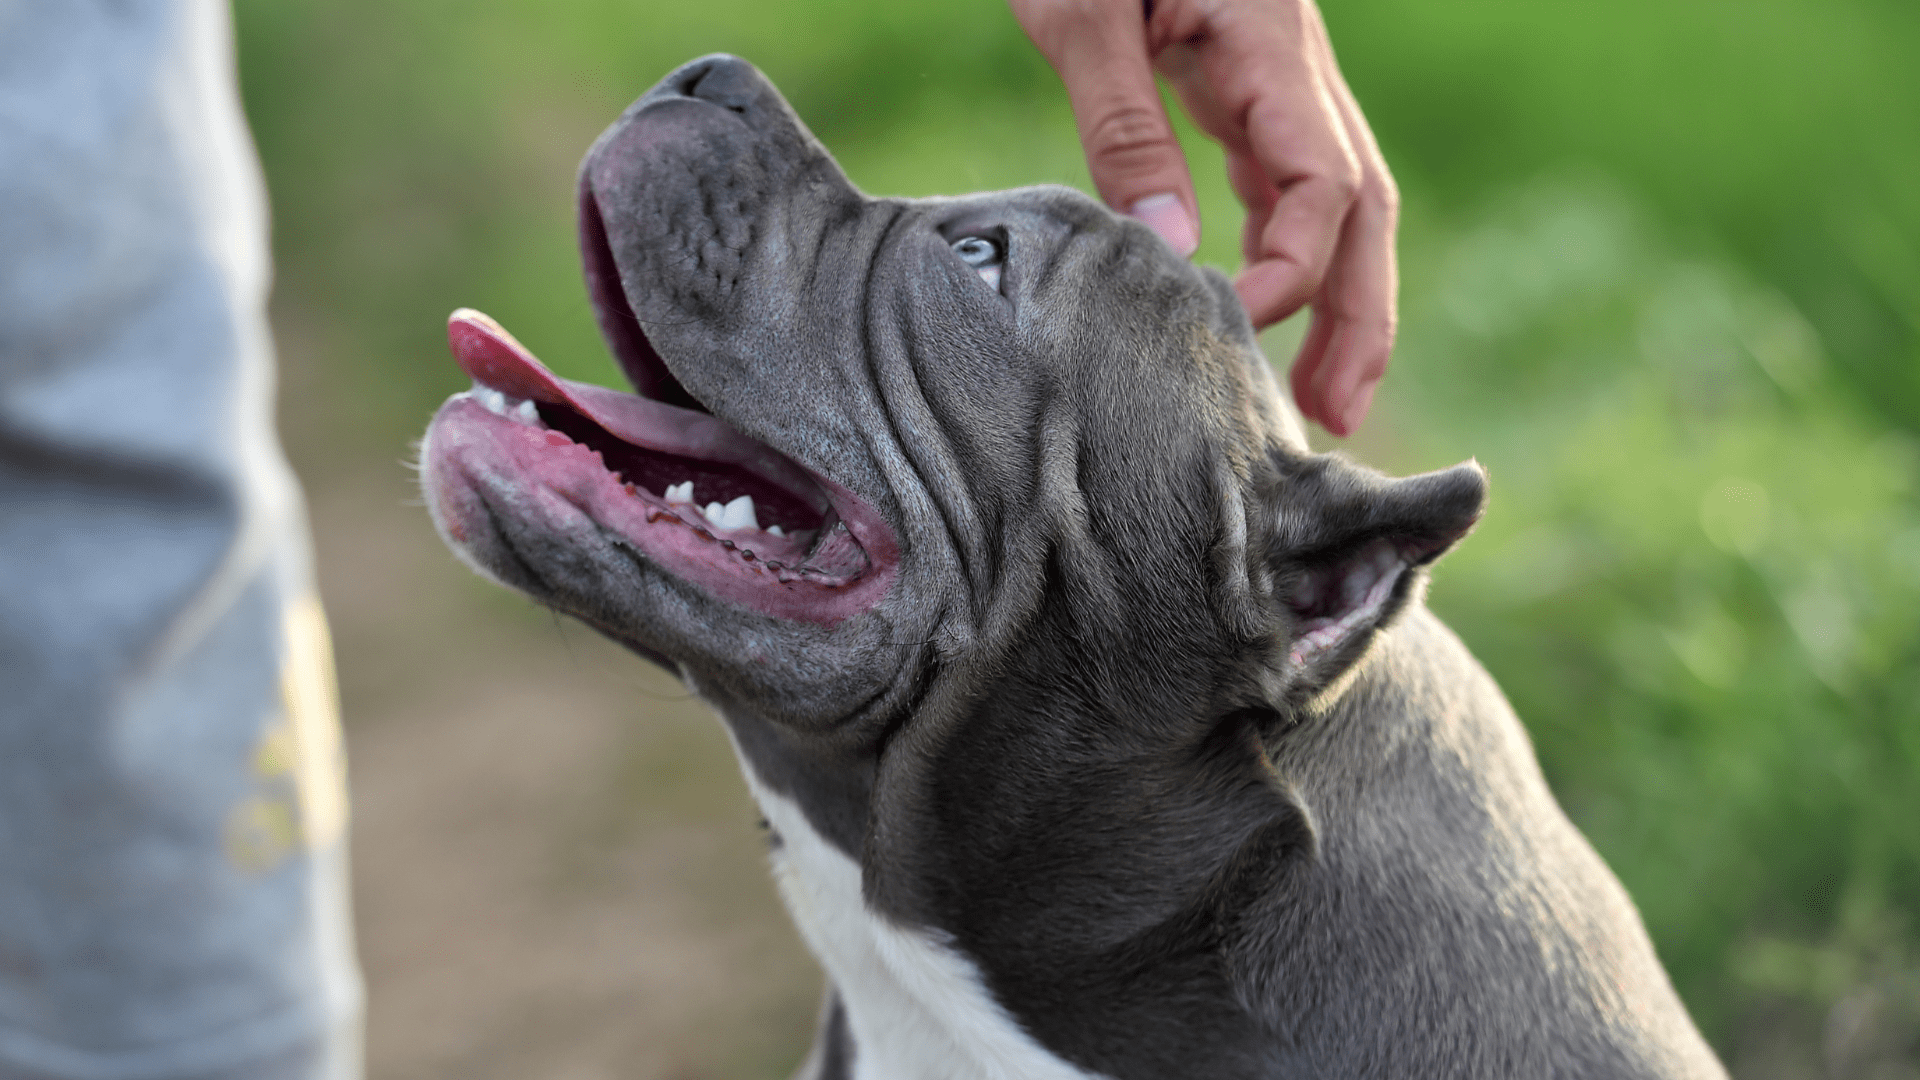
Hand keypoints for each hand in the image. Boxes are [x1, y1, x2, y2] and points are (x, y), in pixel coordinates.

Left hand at [1010, 0, 1397, 436]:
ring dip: (1338, 292)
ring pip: (1337, 196)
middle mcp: (1291, 62)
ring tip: (1321, 392)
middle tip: (1338, 416)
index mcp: (1270, 41)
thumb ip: (1122, 123)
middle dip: (1362, 312)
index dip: (1290, 270)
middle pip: (1363, 204)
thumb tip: (1167, 247)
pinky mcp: (1240, 78)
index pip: (1322, 184)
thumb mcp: (1081, 9)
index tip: (1223, 323)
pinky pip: (1286, 175)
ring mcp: (1274, 72)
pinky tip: (1258, 302)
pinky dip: (1285, 245)